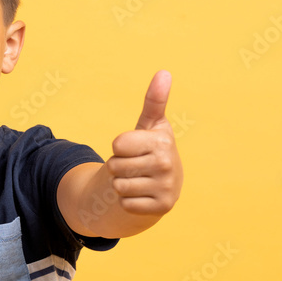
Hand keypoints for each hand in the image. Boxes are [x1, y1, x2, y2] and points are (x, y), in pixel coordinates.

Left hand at [105, 70, 182, 215]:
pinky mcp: (161, 208)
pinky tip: (142, 194)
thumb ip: (154, 100)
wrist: (163, 183)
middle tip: (135, 165)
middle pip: (114, 166)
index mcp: (162, 142)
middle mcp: (167, 164)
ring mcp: (166, 188)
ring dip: (122, 184)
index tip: (133, 147)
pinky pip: (125, 204)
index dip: (119, 147)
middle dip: (118, 166)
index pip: (117, 145)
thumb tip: (164, 72)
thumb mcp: (151, 124)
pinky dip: (128, 201)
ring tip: (138, 179)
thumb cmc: (151, 149)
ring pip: (118, 187)